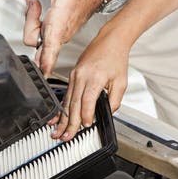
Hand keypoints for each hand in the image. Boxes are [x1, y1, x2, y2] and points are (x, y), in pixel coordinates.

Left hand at [13, 0, 114, 75]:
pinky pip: (43, 37)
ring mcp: (63, 32)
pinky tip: (40, 10)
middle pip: (34, 41)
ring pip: (38, 39)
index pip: (52, 44)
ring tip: (37, 4)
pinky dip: (37, 24)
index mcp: (61, 17)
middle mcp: (63, 29)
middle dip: (28, 23)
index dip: (47, 59)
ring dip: (32, 22)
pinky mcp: (62, 32)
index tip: (43, 71)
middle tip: (33, 3)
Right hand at [48, 26, 130, 140]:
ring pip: (67, 101)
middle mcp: (82, 76)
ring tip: (57, 132)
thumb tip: (108, 113)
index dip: (85, 116)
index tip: (86, 126)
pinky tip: (55, 117)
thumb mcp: (121, 82)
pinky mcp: (73, 75)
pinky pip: (66, 94)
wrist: (110, 41)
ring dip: (62, 118)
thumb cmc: (116, 58)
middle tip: (65, 137)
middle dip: (69, 123)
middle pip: (73, 104)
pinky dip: (61, 108)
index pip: (87, 101)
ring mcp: (75, 75)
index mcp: (95, 78)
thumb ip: (115, 100)